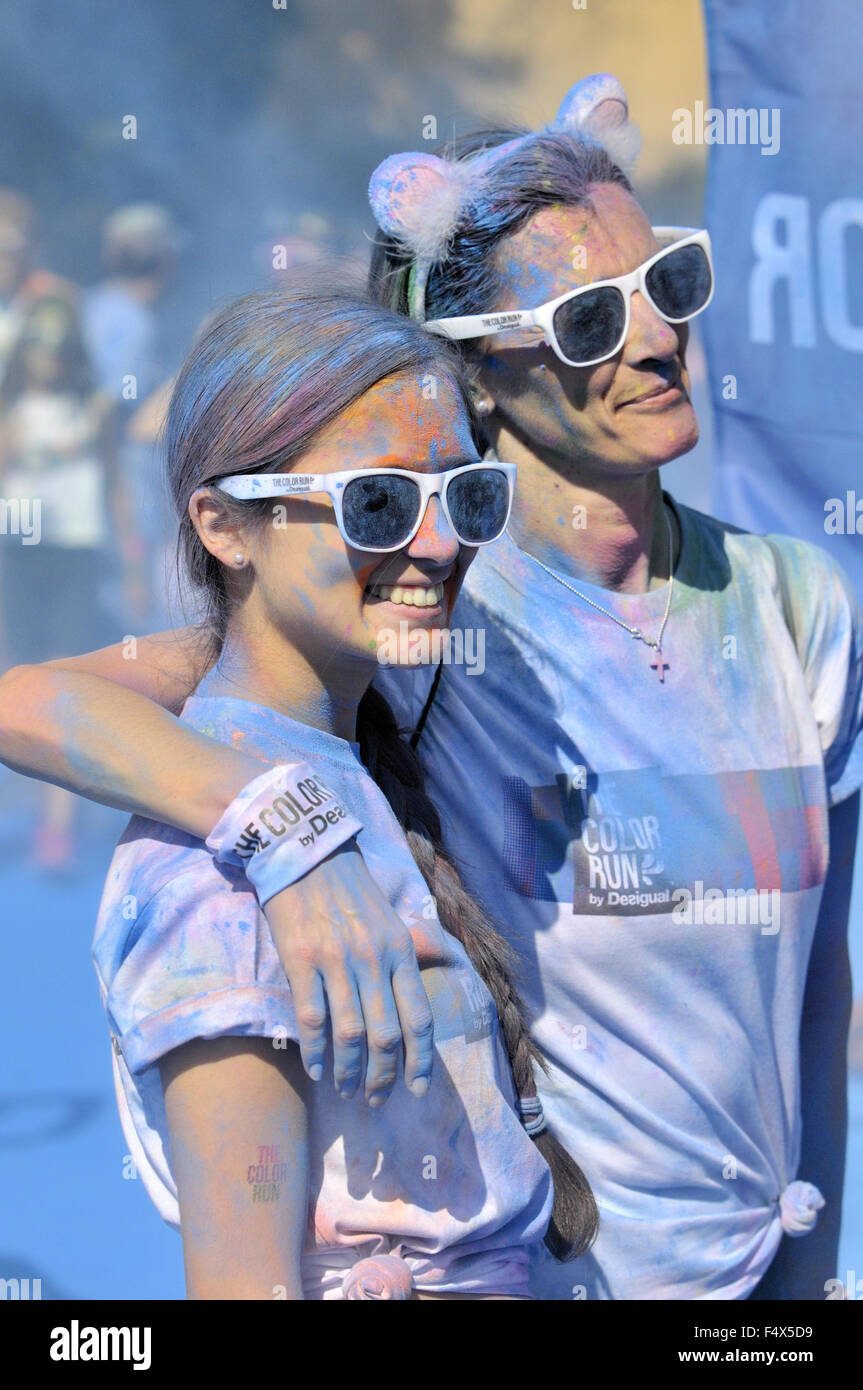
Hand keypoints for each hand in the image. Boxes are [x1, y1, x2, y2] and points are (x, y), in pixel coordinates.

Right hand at [263, 842, 434, 1105]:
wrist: (306, 853)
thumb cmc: (350, 891)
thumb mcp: (391, 920)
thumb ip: (407, 956)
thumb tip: (424, 988)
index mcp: (400, 951)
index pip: (419, 1019)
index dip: (419, 1061)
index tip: (415, 1090)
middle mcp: (375, 959)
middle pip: (386, 1036)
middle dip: (383, 1077)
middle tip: (374, 1100)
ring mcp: (338, 961)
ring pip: (350, 1034)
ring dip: (349, 1072)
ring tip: (345, 1090)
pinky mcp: (302, 960)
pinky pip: (312, 1019)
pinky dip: (316, 1052)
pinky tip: (317, 1069)